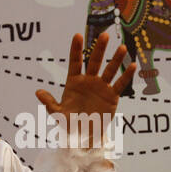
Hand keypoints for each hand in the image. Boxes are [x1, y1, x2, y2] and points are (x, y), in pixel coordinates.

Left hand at [35, 32, 135, 147]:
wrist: (84, 136)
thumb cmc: (69, 124)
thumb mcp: (58, 114)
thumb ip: (49, 103)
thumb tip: (37, 92)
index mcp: (74, 82)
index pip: (75, 62)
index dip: (76, 49)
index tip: (78, 35)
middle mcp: (88, 81)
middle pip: (94, 62)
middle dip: (99, 49)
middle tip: (104, 35)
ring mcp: (101, 87)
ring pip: (109, 70)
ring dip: (116, 59)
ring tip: (122, 48)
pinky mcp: (111, 96)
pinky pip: (119, 84)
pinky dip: (126, 76)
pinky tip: (132, 66)